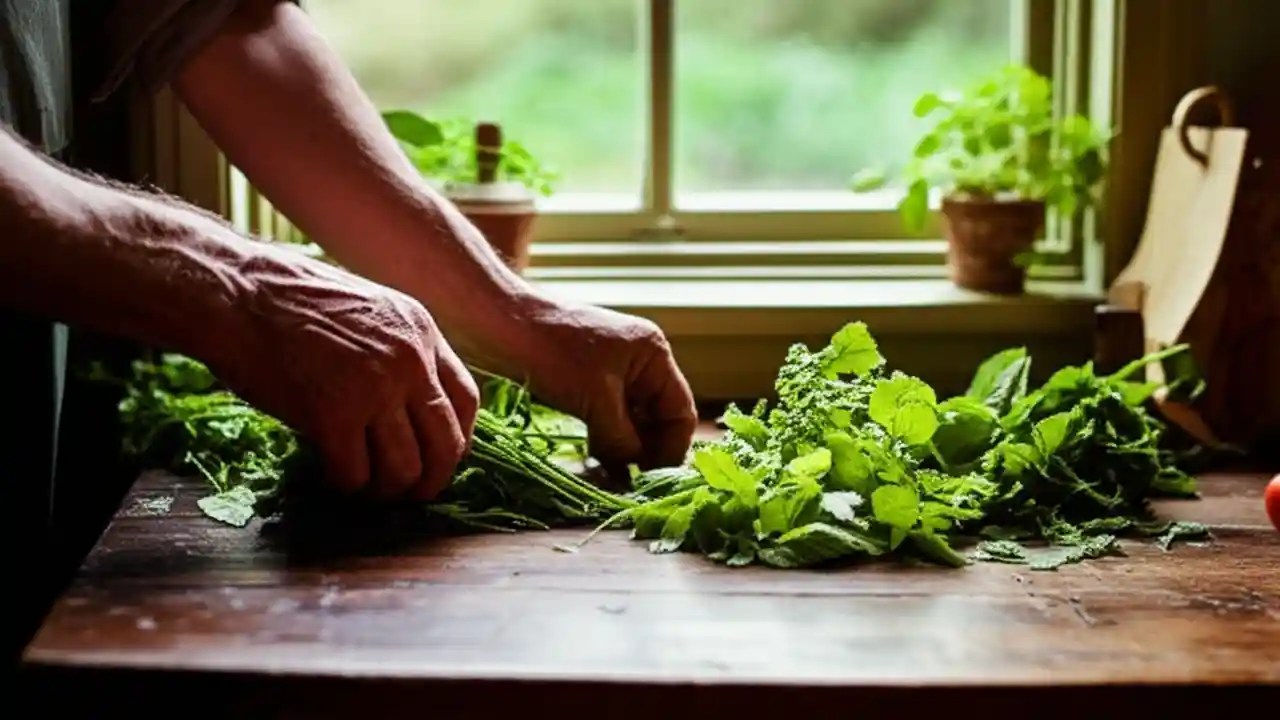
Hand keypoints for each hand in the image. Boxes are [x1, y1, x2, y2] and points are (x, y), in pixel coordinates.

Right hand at [212, 245, 477, 499]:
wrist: (234, 294)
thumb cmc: (288, 303)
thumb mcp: (368, 310)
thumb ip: (399, 351)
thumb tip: (415, 407)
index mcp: (420, 330)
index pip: (467, 401)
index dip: (457, 440)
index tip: (440, 457)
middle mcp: (408, 360)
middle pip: (447, 444)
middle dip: (431, 480)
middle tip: (409, 493)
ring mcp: (373, 388)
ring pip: (404, 469)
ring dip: (384, 488)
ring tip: (364, 483)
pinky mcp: (332, 415)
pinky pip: (355, 473)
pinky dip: (345, 483)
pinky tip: (330, 472)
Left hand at [519, 301, 697, 471]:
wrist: (498, 323)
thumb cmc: (552, 352)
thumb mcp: (595, 399)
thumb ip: (621, 438)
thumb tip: (633, 471)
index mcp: (653, 355)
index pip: (680, 411)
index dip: (670, 449)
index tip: (653, 481)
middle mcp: (639, 363)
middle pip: (657, 418)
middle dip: (646, 452)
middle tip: (631, 487)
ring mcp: (613, 373)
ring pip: (631, 421)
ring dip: (624, 450)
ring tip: (612, 482)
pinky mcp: (587, 383)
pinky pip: (608, 419)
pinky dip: (605, 440)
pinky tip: (596, 463)